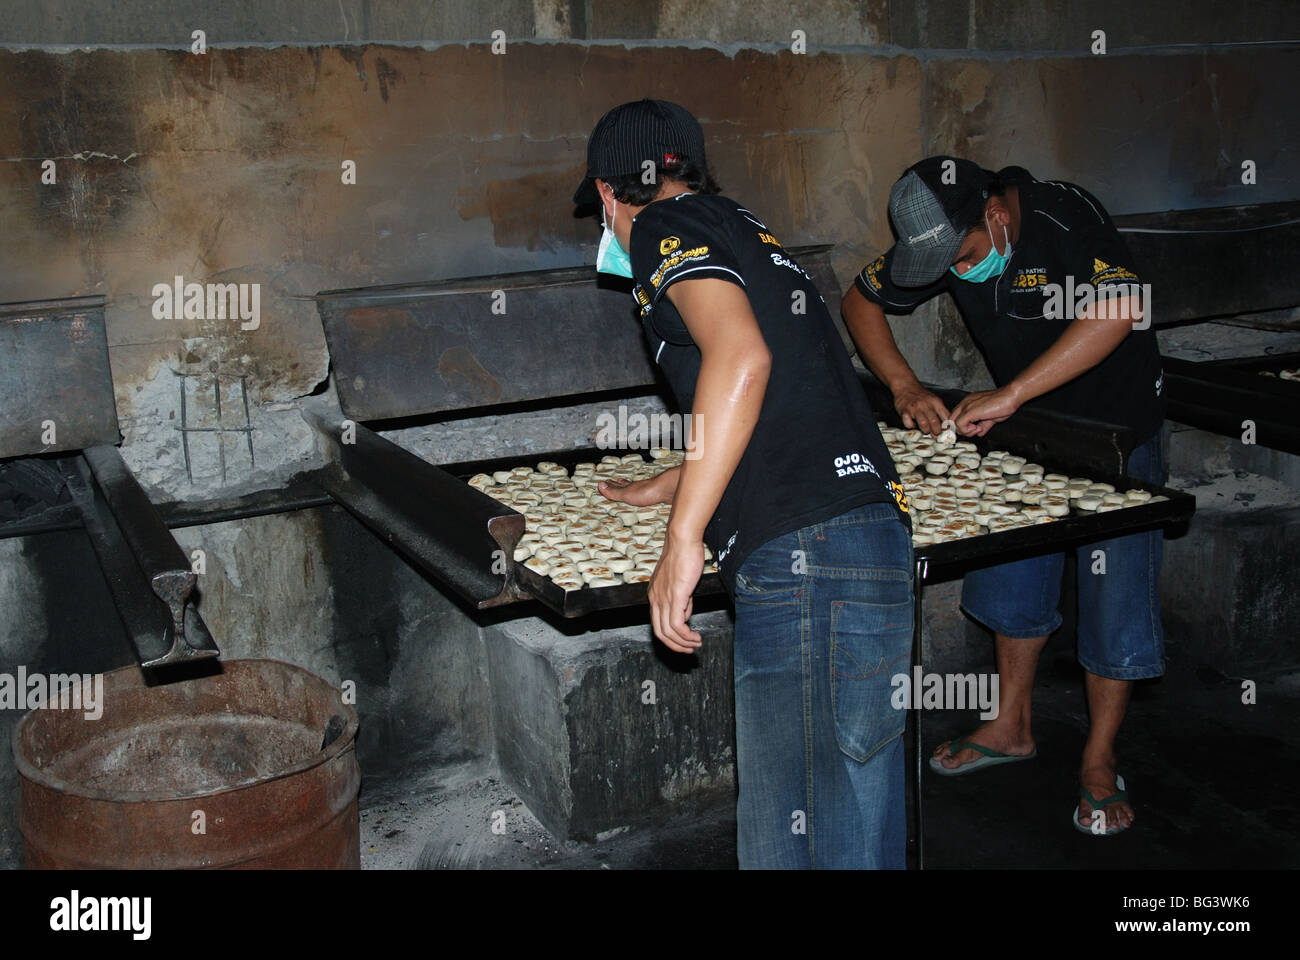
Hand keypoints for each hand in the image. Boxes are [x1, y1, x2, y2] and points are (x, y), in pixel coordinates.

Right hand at [597, 466, 677, 505]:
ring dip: (631, 487)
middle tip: (615, 481)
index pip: (617, 486)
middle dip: (619, 484)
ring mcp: (648, 490)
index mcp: (630, 488)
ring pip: (637, 488)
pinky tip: (647, 495)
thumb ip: (614, 491)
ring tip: (629, 486)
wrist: (668, 489)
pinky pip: (648, 494)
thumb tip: (600, 485)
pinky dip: (644, 494)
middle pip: (626, 485)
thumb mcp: (626, 494)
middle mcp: (638, 487)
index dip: (610, 484)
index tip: (605, 482)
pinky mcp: (658, 494)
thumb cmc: (648, 492)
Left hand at [648, 532, 704, 652]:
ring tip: (696, 644)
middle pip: (660, 633)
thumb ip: (682, 600)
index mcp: (655, 595)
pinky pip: (676, 624)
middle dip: (675, 646)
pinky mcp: (675, 596)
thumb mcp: (680, 583)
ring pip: (668, 632)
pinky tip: (695, 636)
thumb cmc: (683, 556)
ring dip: (683, 643)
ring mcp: (663, 598)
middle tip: (690, 649)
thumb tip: (686, 615)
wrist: (682, 540)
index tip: (684, 642)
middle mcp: (655, 599)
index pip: (657, 624)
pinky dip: (686, 635)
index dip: (671, 638)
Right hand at [893, 382, 951, 436]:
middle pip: (935, 422)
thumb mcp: (934, 400)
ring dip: (926, 430)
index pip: (945, 417)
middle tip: (935, 433)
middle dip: (936, 431)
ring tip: (926, 430)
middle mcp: (926, 405)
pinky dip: (911, 426)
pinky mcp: (904, 411)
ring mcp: (915, 408)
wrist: (906, 386)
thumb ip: (939, 413)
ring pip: (924, 424)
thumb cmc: (920, 395)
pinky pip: (908, 424)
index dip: (947, 427)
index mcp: (936, 402)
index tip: (946, 431)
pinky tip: (912, 424)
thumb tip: (944, 428)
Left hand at [951, 386, 1020, 436]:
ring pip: (954, 424)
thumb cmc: (1004, 403)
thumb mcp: (991, 417)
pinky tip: (978, 428)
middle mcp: (965, 403)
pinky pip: (960, 425)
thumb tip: (980, 432)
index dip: (961, 426)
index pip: (955, 416)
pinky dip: (968, 430)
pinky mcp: (970, 411)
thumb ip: (984, 425)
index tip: (971, 431)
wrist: (1011, 396)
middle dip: (961, 430)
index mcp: (969, 402)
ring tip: (978, 428)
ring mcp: (967, 406)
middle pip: (951, 420)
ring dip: (966, 431)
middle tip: (974, 431)